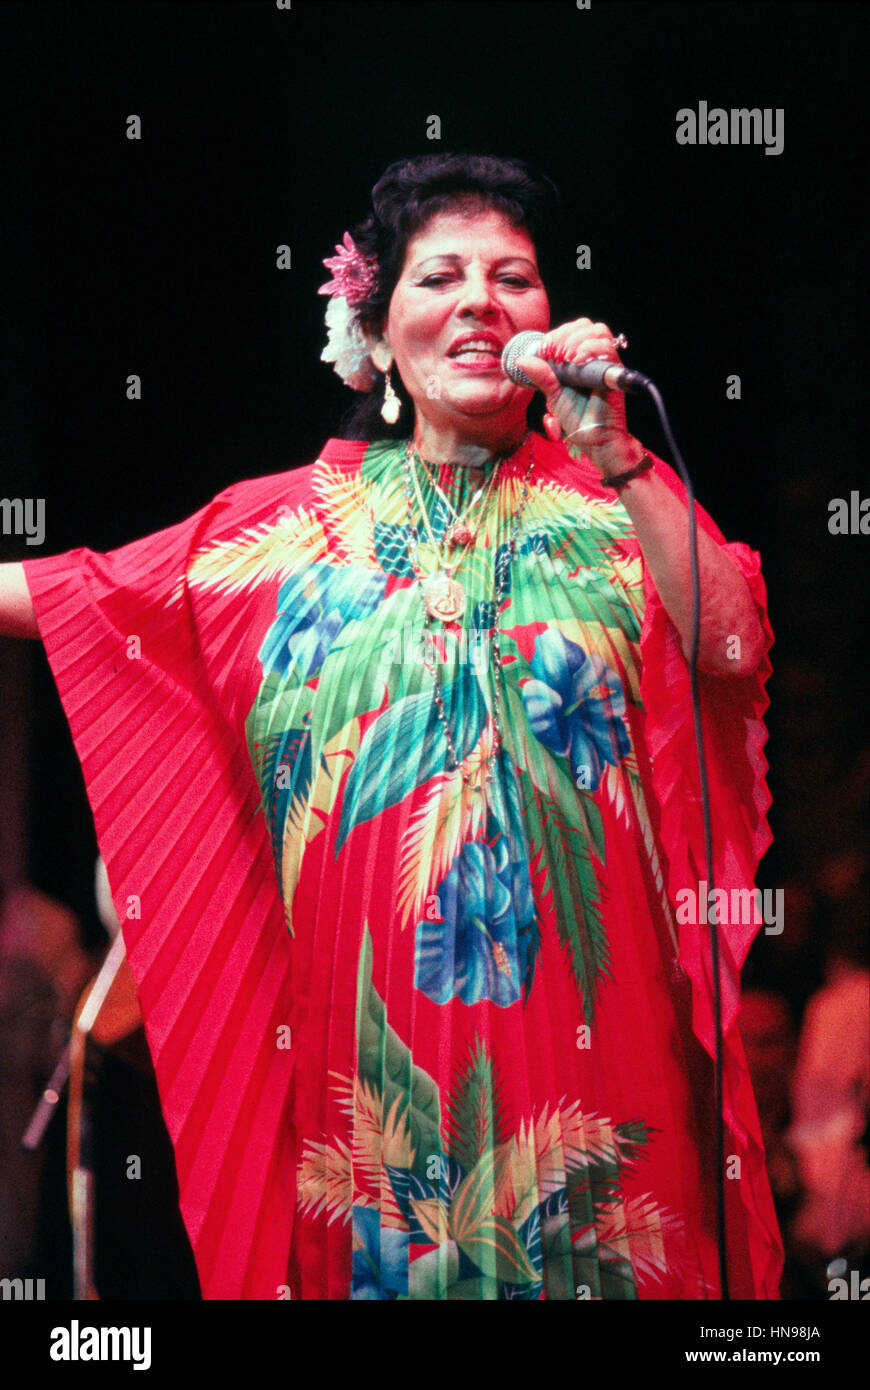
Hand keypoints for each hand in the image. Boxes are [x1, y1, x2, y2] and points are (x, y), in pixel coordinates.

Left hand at [513, 318, 643, 475]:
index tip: (543, 350)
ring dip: (576, 340)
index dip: (556, 334)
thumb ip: (541, 376)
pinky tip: (575, 362)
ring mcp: (606, 363)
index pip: (571, 331)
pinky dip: (589, 350)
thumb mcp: (553, 395)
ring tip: (564, 358)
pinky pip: (608, 349)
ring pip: (598, 331)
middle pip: (585, 325)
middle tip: (552, 352)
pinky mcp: (615, 372)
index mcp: (579, 360)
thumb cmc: (578, 419)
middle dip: (565, 334)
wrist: (595, 441)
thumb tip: (521, 360)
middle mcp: (594, 358)